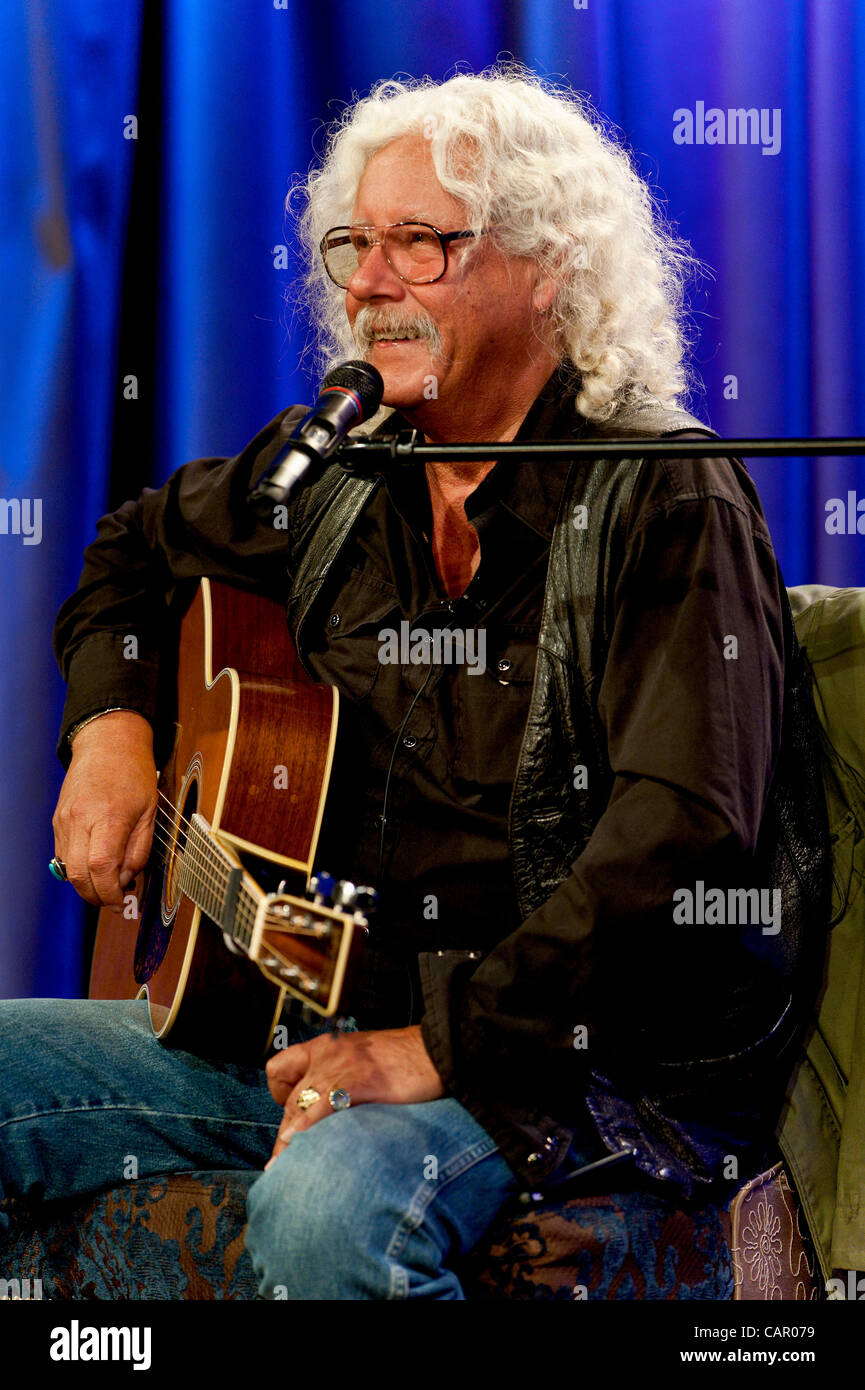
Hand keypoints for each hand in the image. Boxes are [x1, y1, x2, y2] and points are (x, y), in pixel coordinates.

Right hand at [52, 711, 157, 906]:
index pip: (100, 868)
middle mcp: (80, 820)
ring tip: (108, 882)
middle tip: (115, 899)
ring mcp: (65, 821)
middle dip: (97, 896)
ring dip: (87, 885)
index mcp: (108, 817)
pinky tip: (96, 865)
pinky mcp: (58, 821)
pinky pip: (64, 856)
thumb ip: (139, 849)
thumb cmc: (133, 773)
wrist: (107, 743)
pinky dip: (79, 868)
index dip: (109, 893)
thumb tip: (127, 879)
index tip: (121, 902)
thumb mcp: (150, 811)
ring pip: (68, 870)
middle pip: (78, 876)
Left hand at [265, 1025, 443, 1166]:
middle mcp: (328, 1055)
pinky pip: (323, 1106)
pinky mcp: (359, 1080)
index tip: (292, 1121)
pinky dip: (307, 1126)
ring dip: (289, 1141)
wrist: (440, 1049)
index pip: (279, 1069)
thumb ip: (344, 1082)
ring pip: (300, 1105)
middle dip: (286, 1135)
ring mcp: (341, 1066)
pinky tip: (297, 1143)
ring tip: (281, 1168)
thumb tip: (332, 1116)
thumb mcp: (366, 1062)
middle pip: (291, 1098)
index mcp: (327, 1048)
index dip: (280, 1096)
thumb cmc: (409, 1061)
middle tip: (284, 1163)